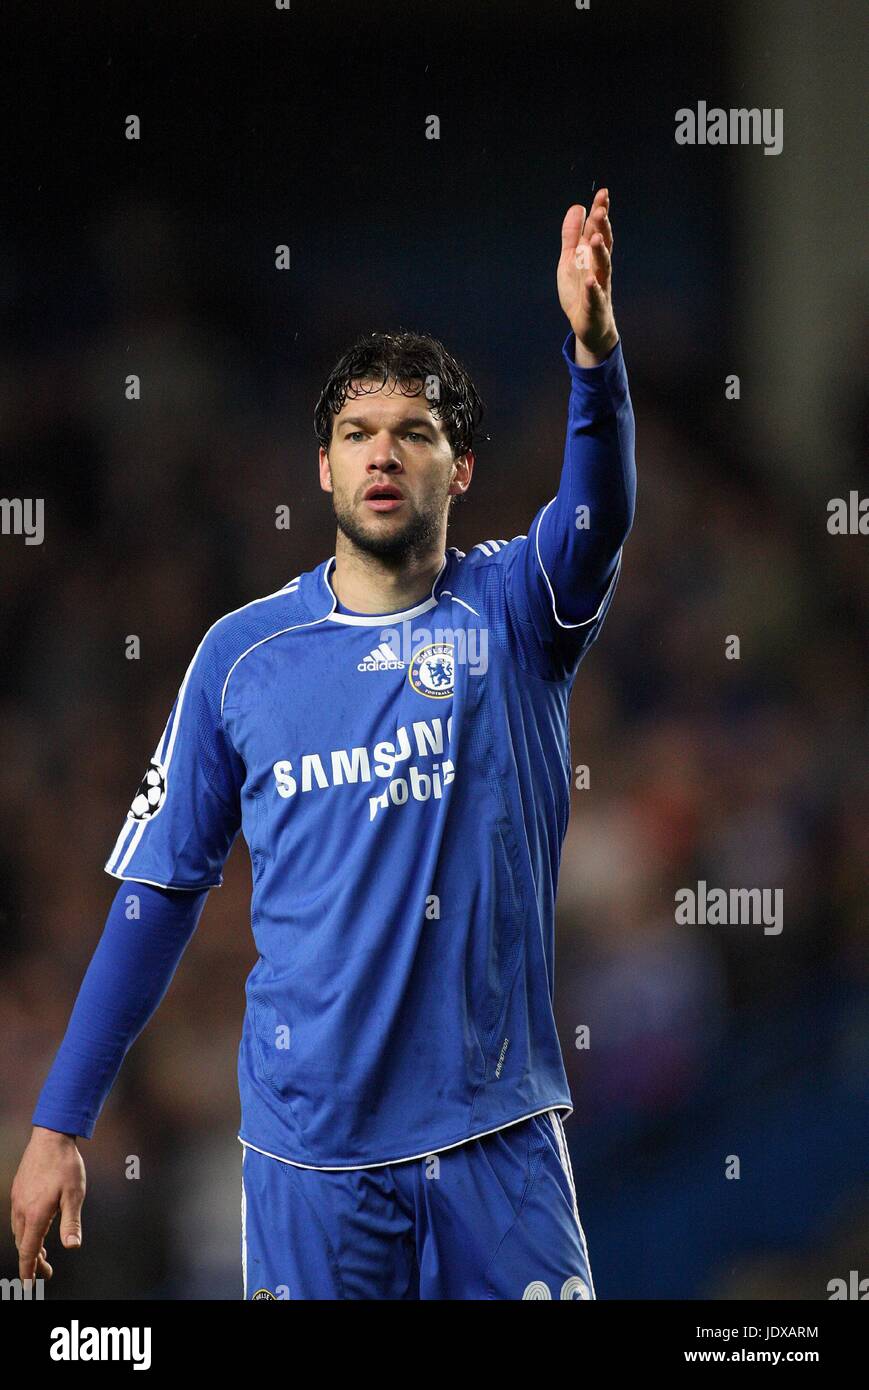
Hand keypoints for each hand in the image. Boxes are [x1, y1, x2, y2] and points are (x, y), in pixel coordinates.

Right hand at [10, 1126, 85, 1285]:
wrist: (51, 1137)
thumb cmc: (66, 1165)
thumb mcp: (75, 1195)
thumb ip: (71, 1223)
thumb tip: (73, 1247)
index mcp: (36, 1214)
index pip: (28, 1251)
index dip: (28, 1270)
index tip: (30, 1285)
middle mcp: (22, 1209)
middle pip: (23, 1244)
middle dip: (32, 1262)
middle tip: (46, 1272)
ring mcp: (17, 1199)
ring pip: (19, 1232)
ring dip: (29, 1246)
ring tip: (42, 1254)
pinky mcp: (18, 1190)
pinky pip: (18, 1218)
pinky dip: (25, 1231)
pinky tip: (36, 1228)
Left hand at [557, 188, 618, 365]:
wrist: (590, 325)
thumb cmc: (581, 290)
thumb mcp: (571, 259)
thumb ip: (572, 235)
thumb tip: (577, 206)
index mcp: (592, 256)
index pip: (599, 230)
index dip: (601, 212)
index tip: (603, 193)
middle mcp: (599, 268)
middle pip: (603, 245)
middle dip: (602, 228)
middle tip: (601, 211)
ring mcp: (599, 287)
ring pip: (602, 268)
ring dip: (600, 253)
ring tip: (595, 238)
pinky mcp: (594, 307)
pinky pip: (594, 297)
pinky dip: (593, 289)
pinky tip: (590, 280)